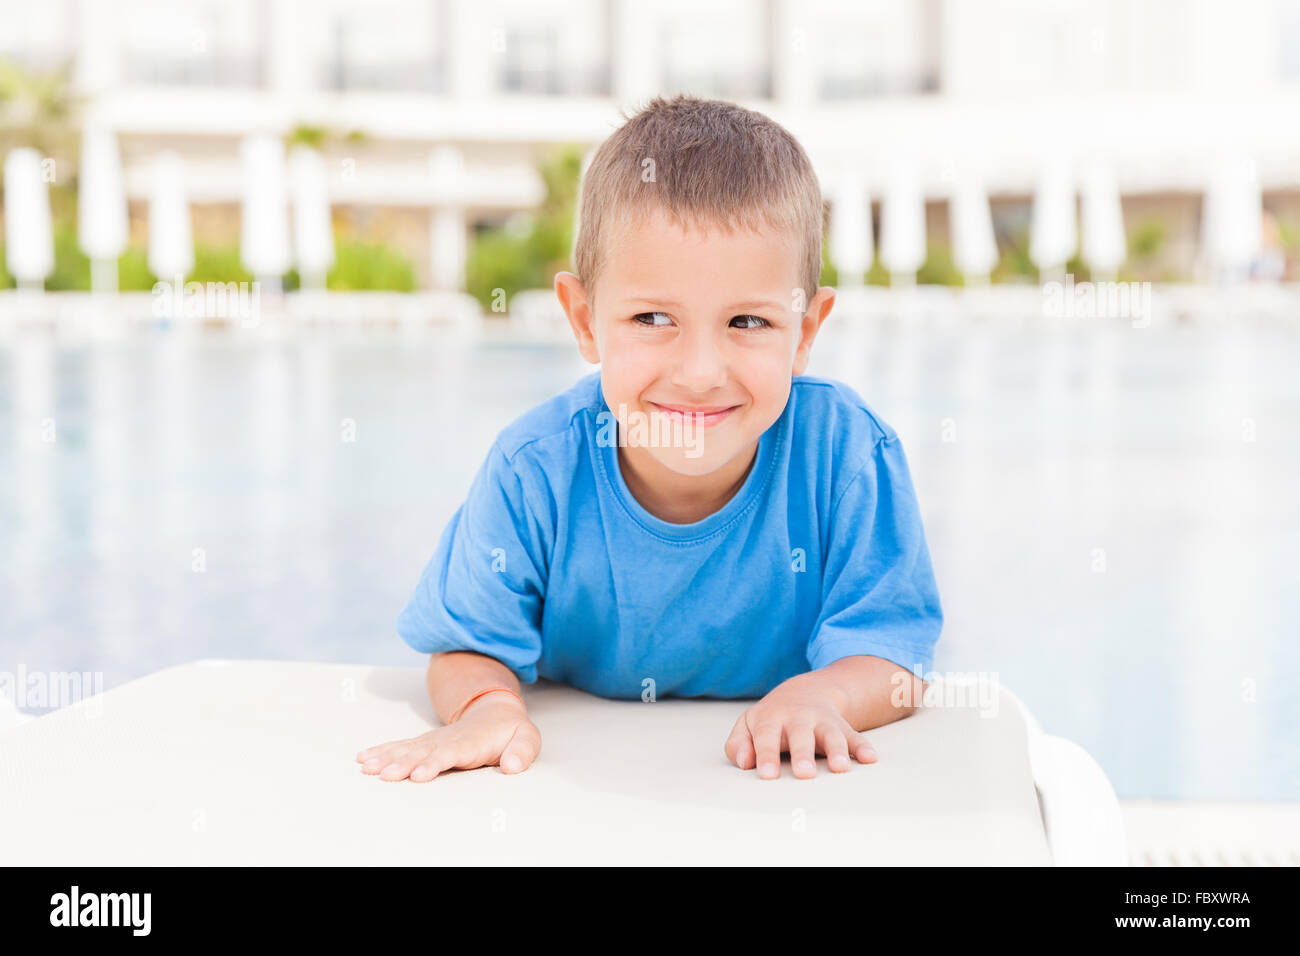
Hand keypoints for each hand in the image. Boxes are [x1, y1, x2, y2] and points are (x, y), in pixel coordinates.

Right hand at [356, 693, 540, 781]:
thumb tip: (512, 766)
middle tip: (386, 775)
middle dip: (404, 764)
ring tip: (367, 767)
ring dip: (387, 758)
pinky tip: (364, 758)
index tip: (420, 774)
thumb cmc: (510, 731)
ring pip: (407, 748)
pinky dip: (382, 751)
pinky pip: (401, 746)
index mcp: (472, 741)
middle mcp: (448, 739)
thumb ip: (522, 752)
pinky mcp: (424, 743)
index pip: (452, 753)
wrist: (494, 709)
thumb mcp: (527, 739)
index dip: (435, 763)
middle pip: (423, 752)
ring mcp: (434, 740)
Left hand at [724, 675, 876, 779]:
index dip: (767, 755)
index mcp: (772, 718)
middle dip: (803, 754)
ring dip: (837, 750)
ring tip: (840, 768)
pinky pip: (855, 736)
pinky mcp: (842, 727)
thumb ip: (738, 745)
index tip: (768, 775)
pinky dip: (863, 747)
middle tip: (804, 774)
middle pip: (801, 735)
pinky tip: (869, 758)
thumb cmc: (772, 717)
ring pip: (831, 734)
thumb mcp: (748, 725)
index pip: (767, 736)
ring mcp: (822, 721)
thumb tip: (743, 762)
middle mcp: (798, 718)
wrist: (806, 691)